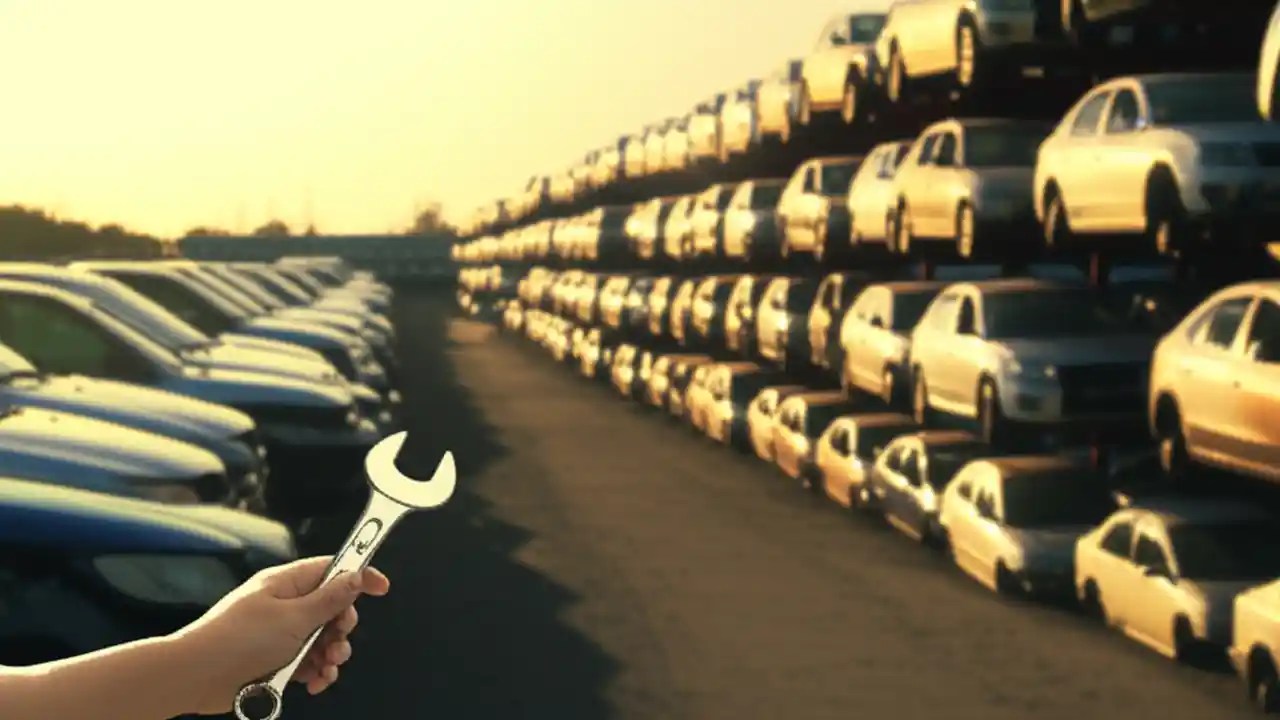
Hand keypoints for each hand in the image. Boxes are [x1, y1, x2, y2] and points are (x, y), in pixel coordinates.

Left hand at [173, 556, 389, 715]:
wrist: (195, 676)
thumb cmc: (237, 640)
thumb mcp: (294, 617)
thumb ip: (329, 599)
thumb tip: (356, 577)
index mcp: (287, 583)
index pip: (333, 569)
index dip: (360, 575)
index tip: (382, 588)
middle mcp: (285, 604)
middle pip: (332, 609)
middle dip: (342, 628)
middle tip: (336, 642)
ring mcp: (279, 632)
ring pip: (322, 639)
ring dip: (330, 655)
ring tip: (325, 668)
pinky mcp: (274, 658)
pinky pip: (307, 662)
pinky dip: (315, 672)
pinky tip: (314, 683)